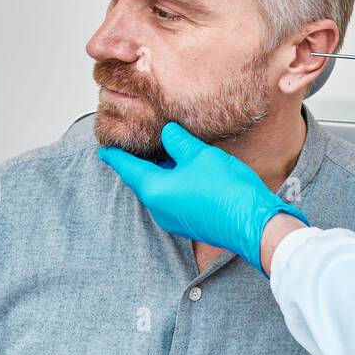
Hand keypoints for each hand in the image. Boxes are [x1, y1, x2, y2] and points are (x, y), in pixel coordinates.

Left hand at [97, 122, 308, 273]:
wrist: (251, 221)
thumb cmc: (225, 188)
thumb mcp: (199, 155)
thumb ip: (178, 141)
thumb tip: (166, 132)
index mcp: (155, 189)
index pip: (128, 169)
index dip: (115, 156)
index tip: (103, 150)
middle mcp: (159, 208)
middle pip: (143, 180)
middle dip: (140, 162)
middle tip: (137, 145)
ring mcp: (174, 218)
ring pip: (160, 189)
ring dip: (160, 172)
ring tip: (164, 153)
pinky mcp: (190, 222)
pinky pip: (173, 199)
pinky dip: (173, 183)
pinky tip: (185, 171)